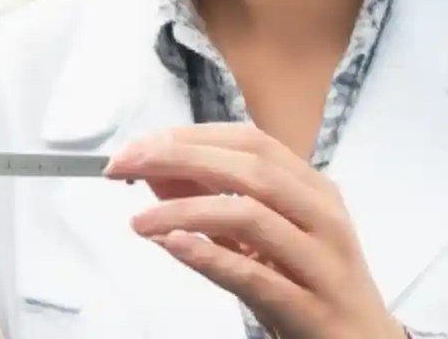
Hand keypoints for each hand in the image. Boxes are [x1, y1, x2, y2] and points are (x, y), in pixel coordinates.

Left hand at [103, 123, 404, 338]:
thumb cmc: (309, 283)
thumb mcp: (261, 236)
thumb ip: (211, 200)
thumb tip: (155, 168)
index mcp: (312, 188)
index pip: (248, 141)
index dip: (189, 137)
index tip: (138, 145)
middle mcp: (322, 216)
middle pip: (248, 168)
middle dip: (179, 159)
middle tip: (125, 165)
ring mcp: (322, 262)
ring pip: (251, 215)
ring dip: (185, 210)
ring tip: (139, 221)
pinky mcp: (312, 309)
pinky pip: (257, 276)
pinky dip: (211, 257)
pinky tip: (175, 246)